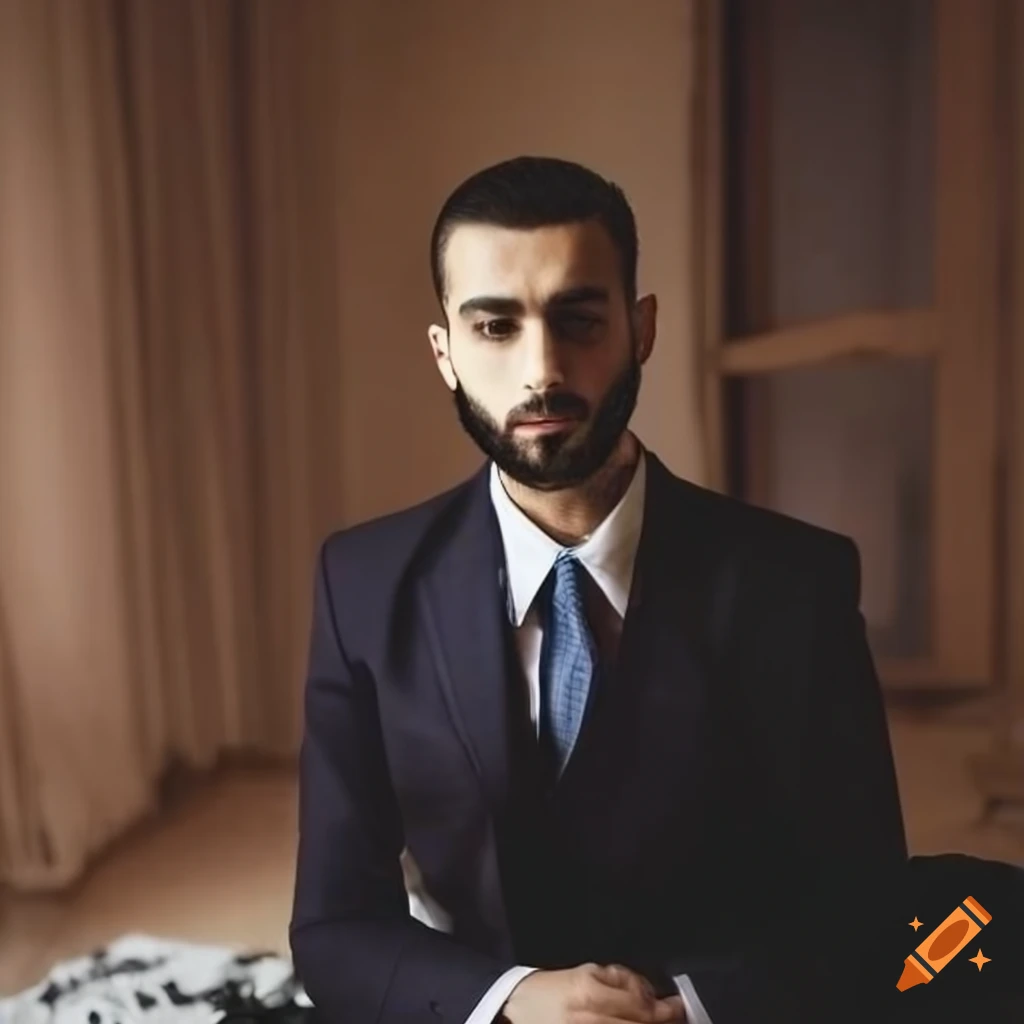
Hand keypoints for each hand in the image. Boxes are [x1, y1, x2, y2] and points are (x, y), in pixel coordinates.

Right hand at [502, 962, 685, 1023]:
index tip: (678, 1006)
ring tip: (658, 1021)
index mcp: (590, 993)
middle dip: (662, 1021)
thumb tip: (650, 993)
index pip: (641, 1006)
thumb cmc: (553, 989)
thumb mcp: (587, 972)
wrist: (518, 1008)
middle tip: (676, 1016)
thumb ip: (621, 978)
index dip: (667, 1008)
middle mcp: (590, 1019)